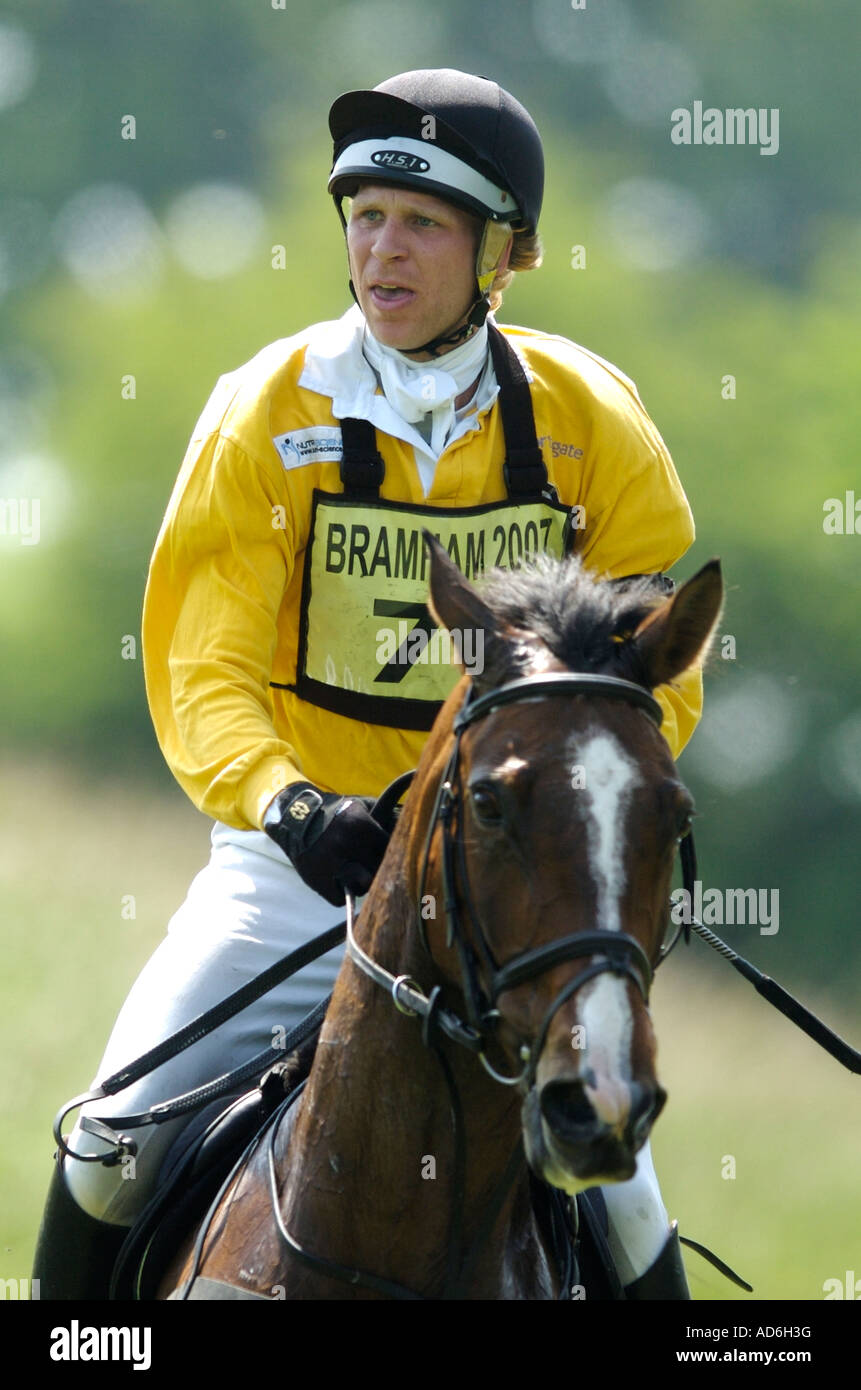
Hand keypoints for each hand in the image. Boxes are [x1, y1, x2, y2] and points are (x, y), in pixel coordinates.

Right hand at [263, 782, 388, 905]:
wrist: (295, 817)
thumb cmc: (334, 813)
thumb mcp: (359, 807)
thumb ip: (382, 818)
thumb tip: (405, 827)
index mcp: (362, 826)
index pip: (391, 850)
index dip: (391, 855)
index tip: (386, 856)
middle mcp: (348, 845)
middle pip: (379, 870)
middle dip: (377, 870)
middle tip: (371, 868)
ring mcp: (332, 863)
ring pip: (363, 887)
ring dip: (362, 884)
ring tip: (356, 877)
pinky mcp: (317, 878)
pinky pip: (340, 898)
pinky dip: (340, 894)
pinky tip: (338, 884)